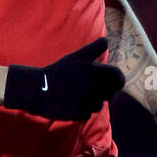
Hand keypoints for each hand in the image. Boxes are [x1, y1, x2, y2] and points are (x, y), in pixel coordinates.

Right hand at [3, 38, 124, 121]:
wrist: (38, 89)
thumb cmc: (59, 71)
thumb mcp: (76, 57)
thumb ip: (94, 48)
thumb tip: (107, 41)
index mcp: (92, 70)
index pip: (117, 77)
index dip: (118, 79)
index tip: (115, 81)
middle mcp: (90, 86)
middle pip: (111, 93)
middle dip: (105, 90)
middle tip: (93, 87)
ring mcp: (84, 101)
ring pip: (100, 105)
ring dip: (93, 101)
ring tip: (80, 95)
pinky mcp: (77, 113)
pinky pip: (88, 114)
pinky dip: (83, 110)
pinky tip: (72, 103)